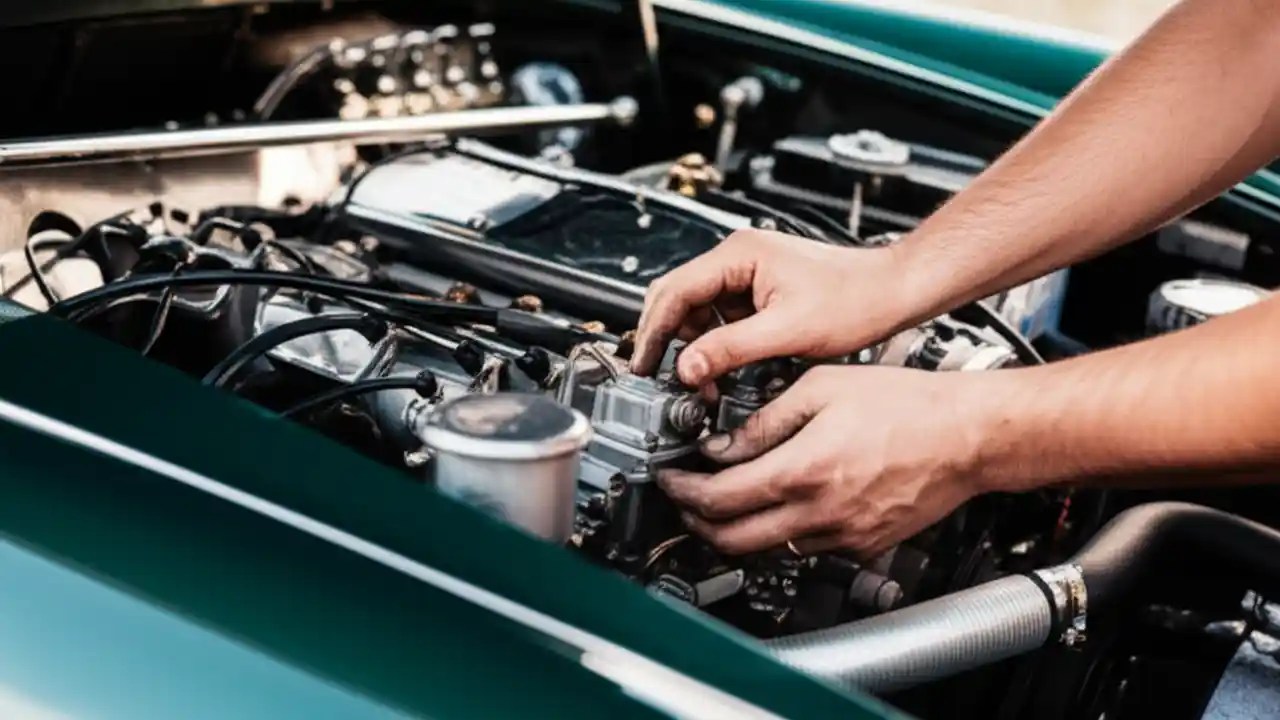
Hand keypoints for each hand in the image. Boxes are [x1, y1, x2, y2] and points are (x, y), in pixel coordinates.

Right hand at [631, 228, 911, 385]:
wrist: (894, 292)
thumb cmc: (856, 299)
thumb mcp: (787, 331)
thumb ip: (731, 349)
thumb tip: (686, 367)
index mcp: (739, 255)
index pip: (674, 291)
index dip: (653, 332)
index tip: (644, 366)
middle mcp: (737, 258)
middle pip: (677, 299)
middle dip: (666, 341)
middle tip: (658, 378)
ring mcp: (747, 274)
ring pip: (697, 313)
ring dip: (692, 348)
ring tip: (698, 384)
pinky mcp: (758, 293)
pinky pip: (721, 320)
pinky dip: (715, 347)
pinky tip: (720, 372)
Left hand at [657, 365, 999, 558]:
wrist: (968, 435)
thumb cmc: (909, 405)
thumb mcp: (822, 388)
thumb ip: (765, 420)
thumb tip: (723, 443)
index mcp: (805, 470)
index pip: (719, 498)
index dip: (683, 490)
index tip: (670, 477)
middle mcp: (820, 513)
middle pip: (732, 540)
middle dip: (696, 520)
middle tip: (684, 497)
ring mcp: (843, 536)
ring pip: (767, 548)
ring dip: (735, 529)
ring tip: (724, 498)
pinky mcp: (862, 545)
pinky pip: (804, 547)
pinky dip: (778, 530)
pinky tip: (778, 502)